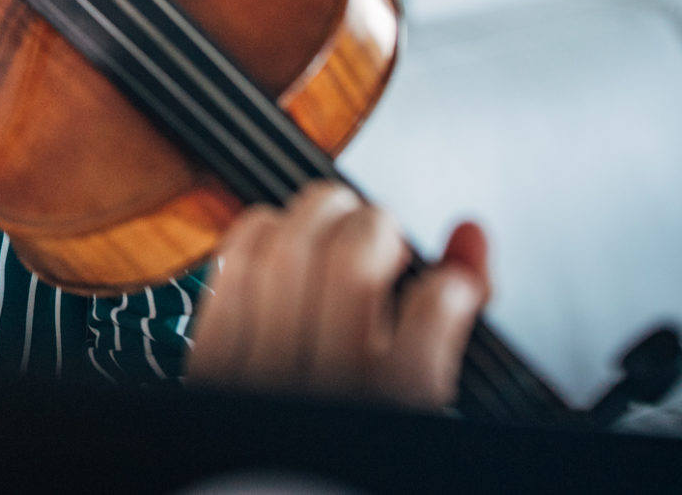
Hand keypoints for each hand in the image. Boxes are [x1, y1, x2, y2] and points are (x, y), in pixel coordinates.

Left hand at [186, 181, 488, 408]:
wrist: (274, 494)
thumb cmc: (354, 434)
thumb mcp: (424, 396)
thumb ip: (454, 316)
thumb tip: (470, 235)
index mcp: (393, 407)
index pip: (427, 320)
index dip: (448, 284)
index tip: (448, 282)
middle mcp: (324, 389)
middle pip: (348, 262)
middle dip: (373, 223)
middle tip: (382, 230)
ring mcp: (259, 371)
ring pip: (285, 250)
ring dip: (314, 213)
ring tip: (335, 220)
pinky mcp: (211, 359)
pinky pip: (230, 267)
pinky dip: (258, 232)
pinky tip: (281, 234)